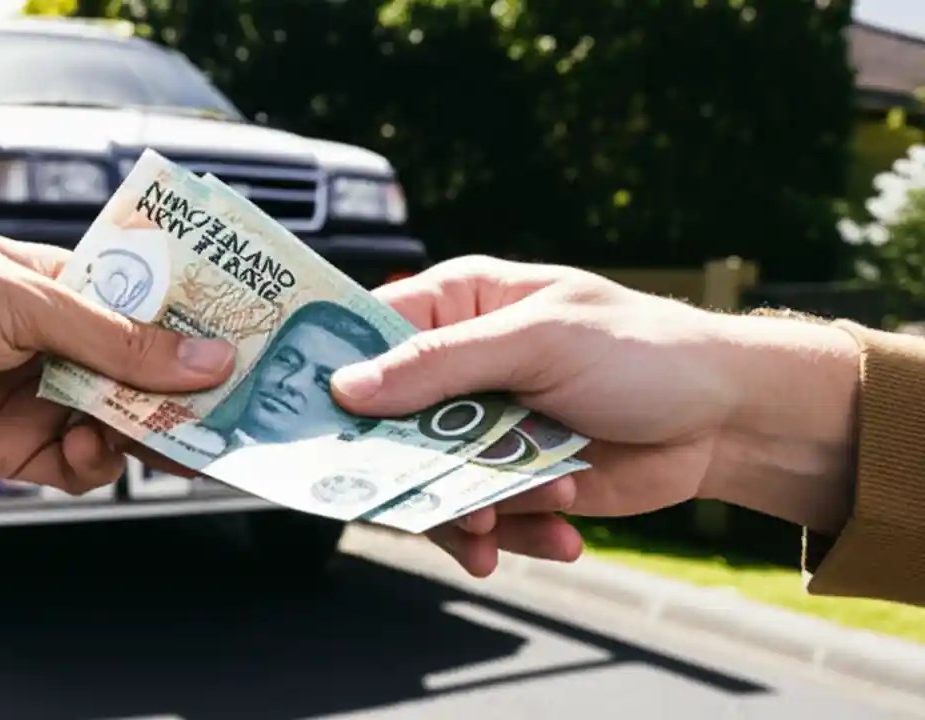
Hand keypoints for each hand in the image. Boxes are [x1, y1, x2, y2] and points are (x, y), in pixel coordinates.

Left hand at [0, 222, 233, 492]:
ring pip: (129, 429)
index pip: (167, 318)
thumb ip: (120, 341)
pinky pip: (83, 467)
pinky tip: (88, 442)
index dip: (210, 337)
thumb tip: (211, 361)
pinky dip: (99, 462)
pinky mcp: (21, 449)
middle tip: (234, 416)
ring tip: (157, 434)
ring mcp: (51, 398)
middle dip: (194, 400)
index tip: (259, 353)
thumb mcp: (32, 299)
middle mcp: (76, 348)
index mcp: (85, 293)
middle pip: (157, 382)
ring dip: (150, 435)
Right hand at [332, 257, 859, 576]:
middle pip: (386, 422)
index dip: (334, 373)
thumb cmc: (641, 350)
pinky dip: (509, 536)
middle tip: (422, 501)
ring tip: (501, 530)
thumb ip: (441, 363)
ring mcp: (485, 427)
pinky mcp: (515, 478)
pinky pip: (480, 515)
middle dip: (402, 469)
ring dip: (461, 513)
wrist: (727, 420)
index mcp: (458, 305)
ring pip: (427, 480)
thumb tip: (347, 385)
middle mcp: (461, 367)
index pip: (369, 334)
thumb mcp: (536, 340)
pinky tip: (556, 537)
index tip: (306, 420)